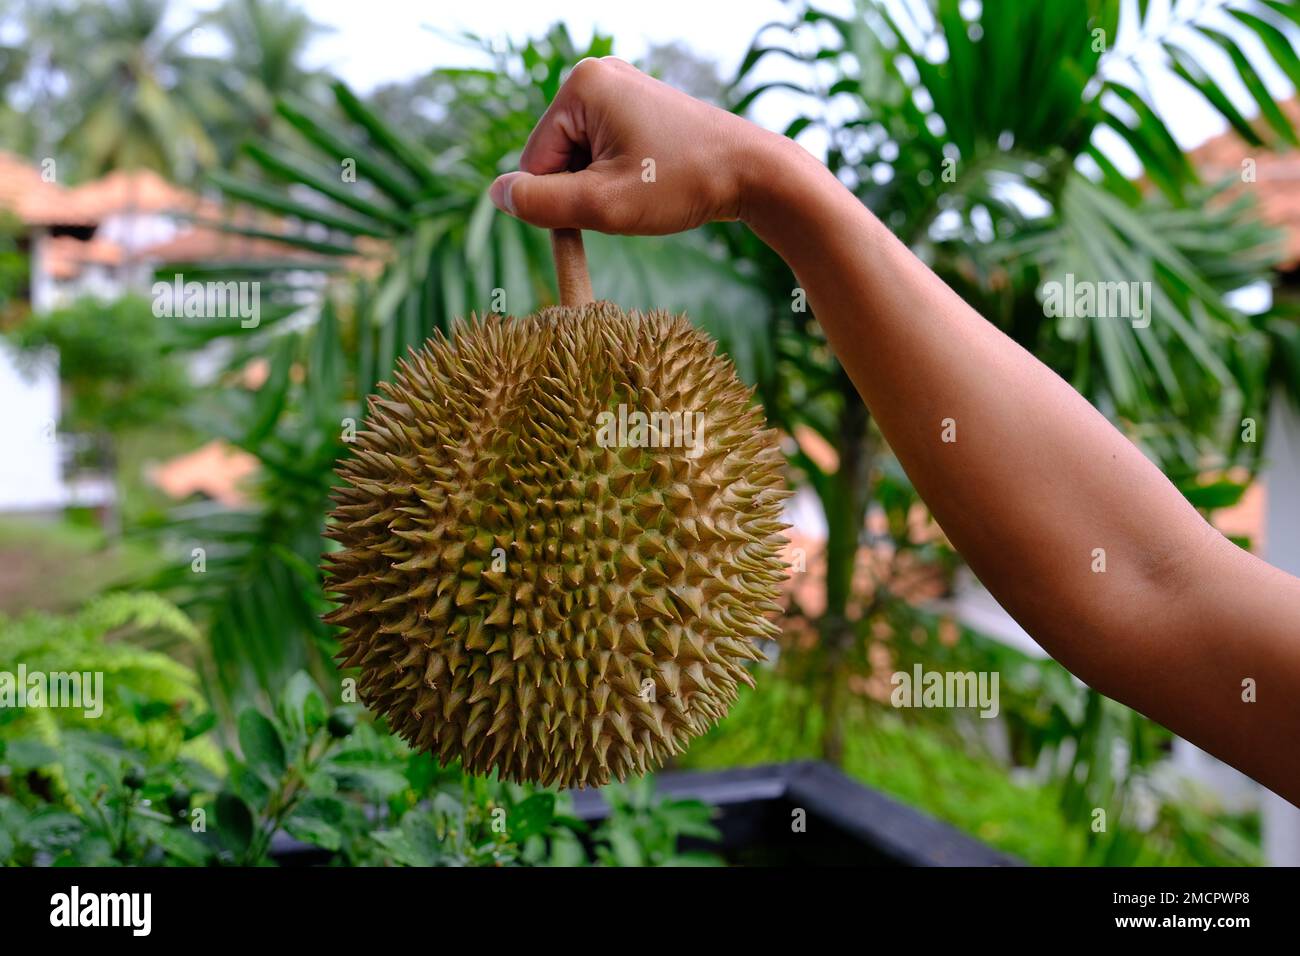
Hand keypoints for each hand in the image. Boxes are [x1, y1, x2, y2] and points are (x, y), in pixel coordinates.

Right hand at [489, 56, 789, 234]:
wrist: (754, 172)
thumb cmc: (682, 184)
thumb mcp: (603, 205)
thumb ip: (543, 204)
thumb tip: (497, 196)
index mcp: (582, 85)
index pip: (534, 161)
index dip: (561, 200)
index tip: (604, 211)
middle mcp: (597, 76)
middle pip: (556, 157)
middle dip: (584, 190)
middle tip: (632, 200)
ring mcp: (619, 89)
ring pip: (581, 160)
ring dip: (602, 187)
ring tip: (646, 191)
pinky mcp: (637, 106)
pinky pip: (604, 152)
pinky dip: (620, 177)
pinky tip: (652, 181)